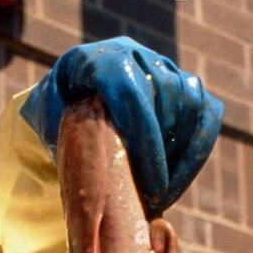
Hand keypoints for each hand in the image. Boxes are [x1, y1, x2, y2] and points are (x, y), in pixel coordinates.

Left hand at [20, 36, 223, 214]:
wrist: (72, 91)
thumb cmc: (57, 112)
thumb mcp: (46, 118)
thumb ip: (60, 131)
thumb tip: (89, 174)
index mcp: (101, 61)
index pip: (132, 92)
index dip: (146, 139)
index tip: (148, 185)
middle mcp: (138, 55)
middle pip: (167, 98)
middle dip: (164, 155)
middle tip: (152, 197)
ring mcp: (165, 67)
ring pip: (191, 106)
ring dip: (180, 156)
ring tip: (160, 194)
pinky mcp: (185, 85)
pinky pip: (206, 116)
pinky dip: (196, 152)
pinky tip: (175, 183)